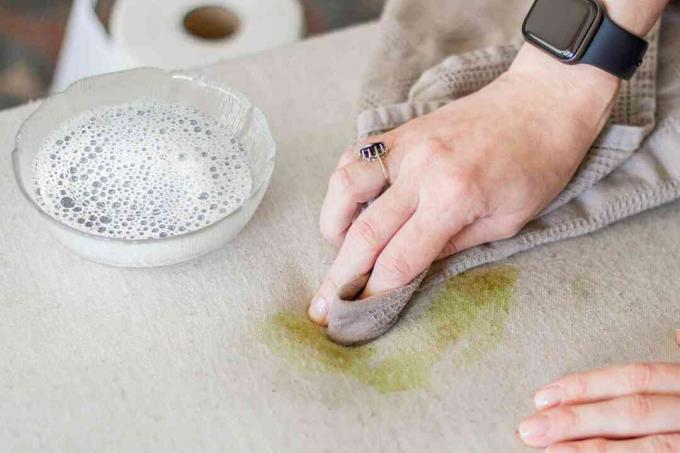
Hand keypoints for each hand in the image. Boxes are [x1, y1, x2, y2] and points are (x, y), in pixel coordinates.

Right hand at [308, 44, 619, 324]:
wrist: (542, 99)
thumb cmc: (538, 165)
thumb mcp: (508, 221)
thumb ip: (453, 246)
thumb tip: (409, 271)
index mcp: (454, 197)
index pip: (399, 258)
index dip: (374, 293)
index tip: (358, 315)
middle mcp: (421, 170)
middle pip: (364, 232)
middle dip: (339, 277)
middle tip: (321, 307)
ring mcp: (405, 145)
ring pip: (344, 185)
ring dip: (331, 224)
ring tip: (336, 248)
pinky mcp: (401, 131)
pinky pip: (356, 156)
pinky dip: (343, 185)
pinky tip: (348, 205)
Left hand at [519, 363, 679, 451]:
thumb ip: (676, 373)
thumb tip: (677, 333)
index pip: (634, 378)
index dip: (587, 385)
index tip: (543, 395)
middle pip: (632, 411)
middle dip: (578, 419)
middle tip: (531, 428)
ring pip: (650, 448)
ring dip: (593, 450)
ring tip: (551, 451)